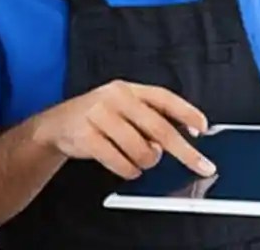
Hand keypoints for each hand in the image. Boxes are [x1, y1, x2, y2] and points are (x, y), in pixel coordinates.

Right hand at [34, 80, 216, 180]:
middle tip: (201, 166)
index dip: (187, 113)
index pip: (165, 98)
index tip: (204, 128)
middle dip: (185, 151)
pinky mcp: (87, 136)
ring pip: (141, 150)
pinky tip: (126, 167)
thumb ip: (148, 120)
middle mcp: (116, 98)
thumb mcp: (123, 110)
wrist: (56, 125)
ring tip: (140, 161)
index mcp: (129, 89)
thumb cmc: (97, 118)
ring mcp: (100, 116)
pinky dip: (128, 170)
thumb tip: (181, 137)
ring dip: (146, 163)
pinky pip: (120, 162)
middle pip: (159, 128)